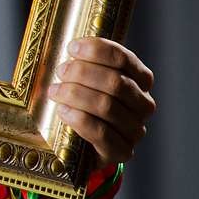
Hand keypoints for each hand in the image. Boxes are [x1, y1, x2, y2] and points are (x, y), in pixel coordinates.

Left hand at [47, 38, 155, 166]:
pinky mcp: (122, 151)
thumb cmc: (85, 103)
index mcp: (140, 80)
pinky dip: (79, 119)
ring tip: (55, 91)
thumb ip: (85, 64)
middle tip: (60, 71)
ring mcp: (135, 129)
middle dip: (83, 73)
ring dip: (76, 95)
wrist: (84, 145)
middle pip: (116, 83)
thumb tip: (68, 49)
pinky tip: (63, 111)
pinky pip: (101, 133)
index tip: (72, 48)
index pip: (124, 59)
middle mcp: (143, 104)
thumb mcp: (89, 79)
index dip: (97, 51)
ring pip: (107, 106)